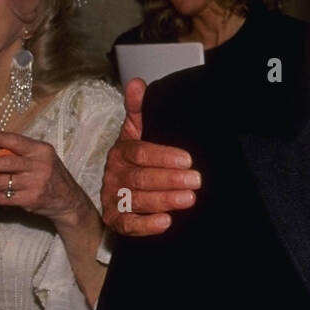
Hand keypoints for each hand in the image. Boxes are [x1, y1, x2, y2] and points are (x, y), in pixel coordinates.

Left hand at [0, 129, 92, 225]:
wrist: (69, 200)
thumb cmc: (50, 175)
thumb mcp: (42, 158)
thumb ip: (21, 154)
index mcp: (41, 150)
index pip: (14, 140)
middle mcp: (39, 165)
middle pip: (3, 164)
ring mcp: (35, 183)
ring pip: (0, 183)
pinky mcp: (31, 199)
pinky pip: (3, 198)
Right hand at [100, 78, 200, 236]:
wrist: (120, 187)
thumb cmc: (137, 156)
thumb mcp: (138, 131)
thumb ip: (139, 109)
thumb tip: (138, 83)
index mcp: (122, 152)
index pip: (140, 153)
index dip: (163, 156)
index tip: (187, 160)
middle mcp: (114, 175)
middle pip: (140, 178)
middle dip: (169, 180)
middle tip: (196, 180)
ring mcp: (113, 197)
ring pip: (136, 200)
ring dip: (163, 200)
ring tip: (189, 199)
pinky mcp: (114, 219)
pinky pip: (127, 225)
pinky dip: (145, 226)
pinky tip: (166, 222)